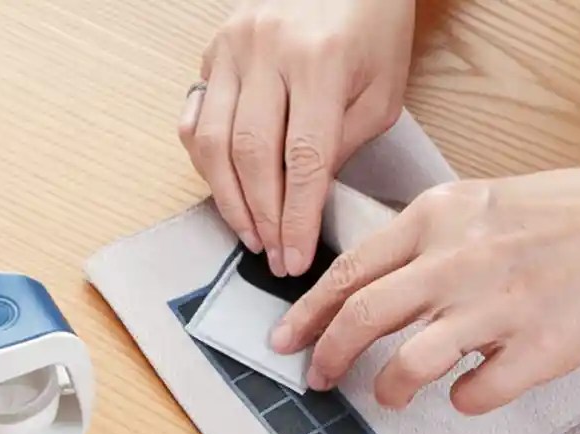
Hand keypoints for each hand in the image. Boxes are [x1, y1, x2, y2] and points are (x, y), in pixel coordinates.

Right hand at [179, 0, 414, 276]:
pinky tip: (226, 186)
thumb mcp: (381, 92)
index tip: (294, 259)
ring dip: (228, 198)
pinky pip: (198, 116)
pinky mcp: (213, 48)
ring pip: (213, 141)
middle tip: (271, 255)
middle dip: (261, 217)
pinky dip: (206, 160)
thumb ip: (342, 146)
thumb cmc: (373, 28)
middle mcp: (268, 50)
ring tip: (249, 232)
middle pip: (251, 156)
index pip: (303, 161)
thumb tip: (302, 200)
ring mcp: (233, 47)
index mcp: (321, 62)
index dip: (295, 219)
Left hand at [269, 155, 579, 414]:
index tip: (284, 339)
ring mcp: (500, 306)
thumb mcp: (477, 202)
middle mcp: (461, 258)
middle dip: (328, 355)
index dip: (308, 312)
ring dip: (390, 388)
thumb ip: (422, 239)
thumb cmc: (560, 215)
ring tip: (391, 395)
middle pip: (363, 316)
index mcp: (439, 216)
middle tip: (318, 378)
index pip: (351, 270)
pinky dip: (464, 400)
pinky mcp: (538, 349)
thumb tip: (363, 289)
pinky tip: (471, 390)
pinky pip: (476, 394)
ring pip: (410, 364)